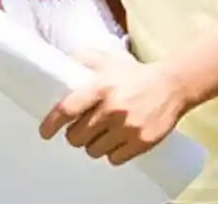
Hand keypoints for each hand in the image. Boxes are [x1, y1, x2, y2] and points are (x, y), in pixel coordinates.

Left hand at [40, 49, 193, 165]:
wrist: (172, 85)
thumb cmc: (134, 73)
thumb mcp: (106, 59)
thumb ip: (81, 59)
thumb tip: (58, 65)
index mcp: (100, 87)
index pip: (67, 110)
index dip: (51, 124)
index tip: (44, 133)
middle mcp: (112, 108)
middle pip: (77, 136)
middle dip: (74, 135)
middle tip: (80, 130)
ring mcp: (128, 127)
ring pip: (94, 150)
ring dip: (92, 145)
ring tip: (99, 135)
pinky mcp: (143, 141)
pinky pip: (115, 159)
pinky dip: (111, 154)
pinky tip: (114, 143)